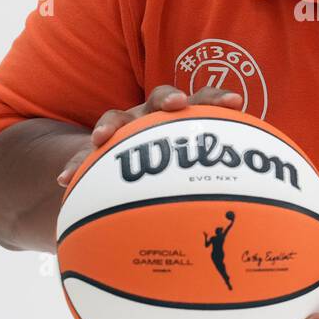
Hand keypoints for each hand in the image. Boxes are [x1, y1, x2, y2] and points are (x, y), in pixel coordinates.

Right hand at [56, 84, 242, 187]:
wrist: (126, 173)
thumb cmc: (172, 180)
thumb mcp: (193, 182)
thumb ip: (218, 189)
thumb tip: (255, 220)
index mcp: (181, 120)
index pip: (204, 100)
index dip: (218, 98)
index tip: (235, 102)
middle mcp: (152, 117)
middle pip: (160, 99)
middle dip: (168, 98)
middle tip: (178, 104)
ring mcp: (124, 129)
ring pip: (116, 118)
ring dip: (110, 124)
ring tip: (102, 137)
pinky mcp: (97, 150)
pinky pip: (83, 156)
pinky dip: (74, 166)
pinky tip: (64, 180)